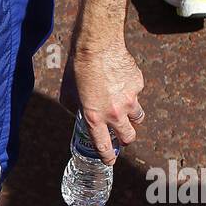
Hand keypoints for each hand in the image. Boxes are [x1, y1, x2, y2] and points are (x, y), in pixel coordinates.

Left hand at [60, 42, 144, 164]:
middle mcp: (115, 112)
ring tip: (124, 108)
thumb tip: (78, 111)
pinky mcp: (138, 85)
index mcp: (94, 117)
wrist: (96, 46)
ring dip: (132, 116)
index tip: (110, 159)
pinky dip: (130, 90)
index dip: (107, 156)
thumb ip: (74, 108)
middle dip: (126, 139)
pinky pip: (136, 92)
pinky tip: (120, 78)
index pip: (104, 146)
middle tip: (123, 136)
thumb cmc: (77, 68)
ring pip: (138, 116)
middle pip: (128, 137)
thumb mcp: (67, 93)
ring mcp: (130, 99)